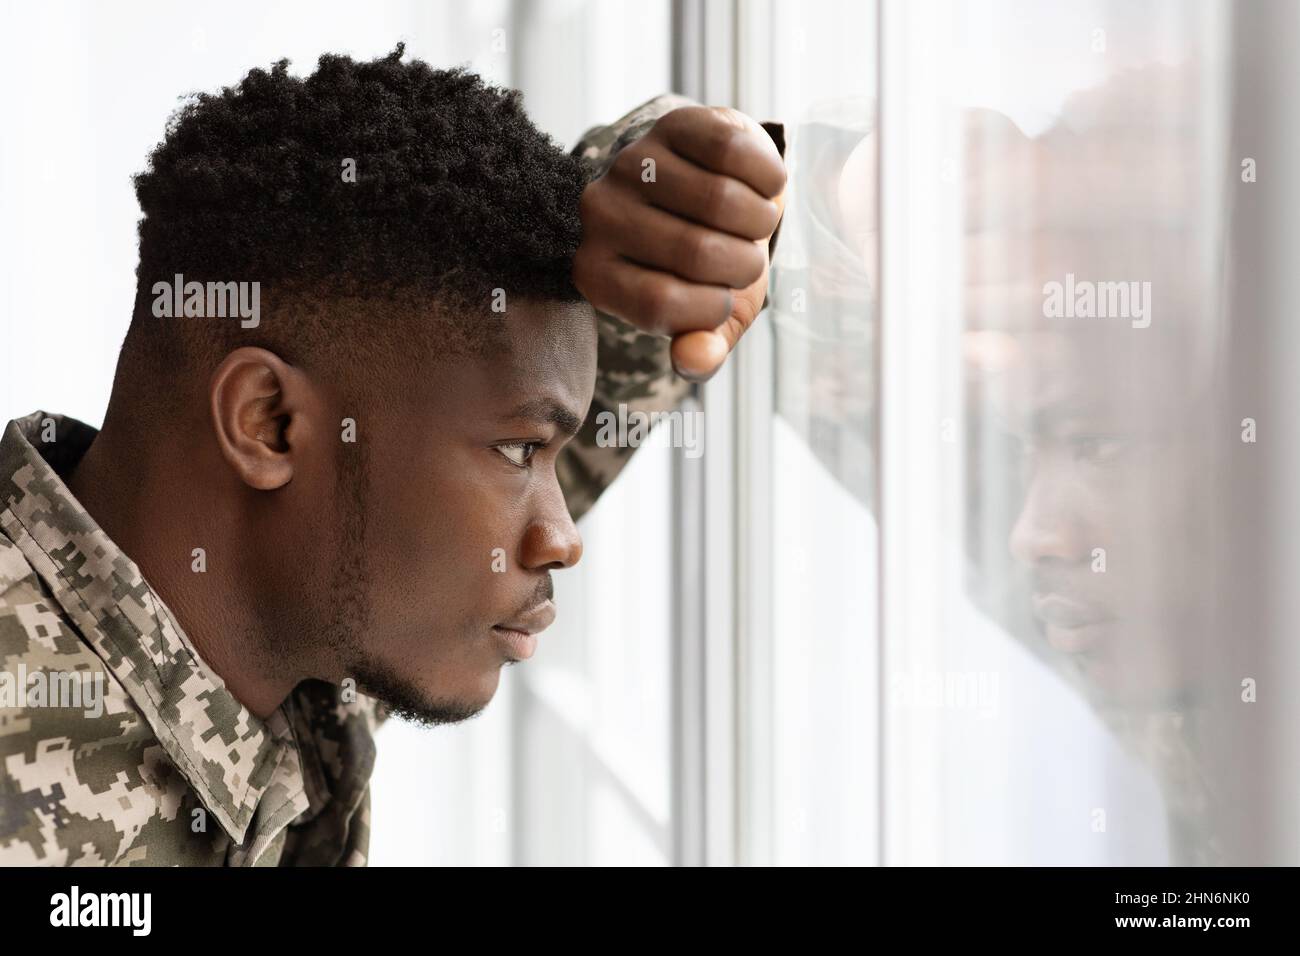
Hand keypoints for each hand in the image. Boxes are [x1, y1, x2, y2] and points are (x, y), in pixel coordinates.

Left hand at [573, 106, 786, 381]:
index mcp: (596, 273)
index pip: (660, 303)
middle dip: (745, 264)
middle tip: (751, 259)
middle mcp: (600, 214)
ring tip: (758, 224)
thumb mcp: (705, 314)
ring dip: (761, 220)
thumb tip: (693, 362)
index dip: (712, 308)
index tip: (724, 300)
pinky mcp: (672, 124)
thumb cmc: (704, 266)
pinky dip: (767, 177)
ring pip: (719, 199)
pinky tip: (766, 188)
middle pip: (695, 251)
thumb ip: (701, 348)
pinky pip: (734, 152)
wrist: (707, 193)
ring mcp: (632, 163)